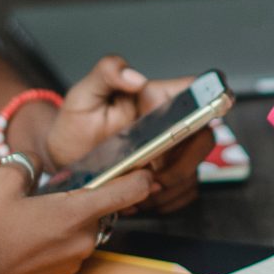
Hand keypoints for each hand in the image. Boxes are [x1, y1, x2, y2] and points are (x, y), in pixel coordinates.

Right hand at [0, 156, 154, 273]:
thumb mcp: (0, 182)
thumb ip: (27, 163)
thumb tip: (37, 165)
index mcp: (74, 215)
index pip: (127, 192)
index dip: (141, 176)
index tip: (148, 167)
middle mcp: (81, 241)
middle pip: (101, 208)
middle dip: (84, 194)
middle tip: (52, 187)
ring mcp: (72, 261)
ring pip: (82, 227)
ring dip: (67, 216)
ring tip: (31, 212)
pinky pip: (69, 245)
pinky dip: (56, 235)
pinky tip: (26, 233)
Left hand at [42, 56, 222, 212]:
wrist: (65, 160)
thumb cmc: (75, 125)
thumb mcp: (82, 95)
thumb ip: (106, 72)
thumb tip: (135, 77)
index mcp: (154, 98)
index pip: (194, 90)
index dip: (208, 101)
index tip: (199, 122)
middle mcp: (169, 123)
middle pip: (203, 137)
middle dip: (184, 162)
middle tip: (153, 175)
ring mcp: (172, 152)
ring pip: (195, 169)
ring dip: (172, 186)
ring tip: (141, 190)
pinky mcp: (169, 176)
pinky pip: (185, 191)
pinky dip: (168, 201)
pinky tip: (144, 199)